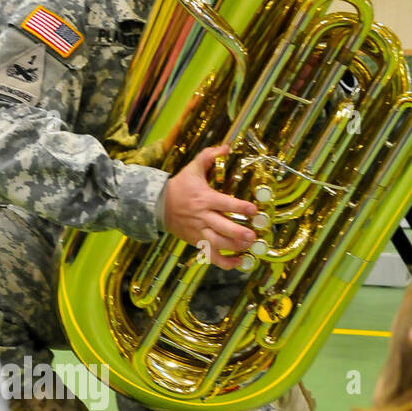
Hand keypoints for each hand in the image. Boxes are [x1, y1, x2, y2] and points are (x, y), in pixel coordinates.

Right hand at [162, 146, 257, 268]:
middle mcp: (203, 216)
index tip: (254, 210)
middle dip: (239, 233)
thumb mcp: (193, 168)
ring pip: (217, 243)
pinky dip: (223, 262)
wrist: (157, 205)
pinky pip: (210, 255)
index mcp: (205, 198)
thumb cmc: (179, 186)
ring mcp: (198, 231)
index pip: (225, 203)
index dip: (241, 207)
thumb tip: (226, 146)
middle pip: (222, 227)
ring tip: (249, 248)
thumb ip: (209, 156)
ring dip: (234, 247)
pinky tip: (237, 263)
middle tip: (253, 236)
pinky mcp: (195, 241)